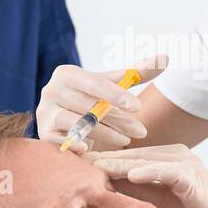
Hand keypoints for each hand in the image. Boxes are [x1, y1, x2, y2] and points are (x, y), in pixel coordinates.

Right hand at [36, 56, 167, 151]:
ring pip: (78, 124)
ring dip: (106, 134)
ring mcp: (45, 113)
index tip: (138, 107)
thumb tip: (165, 57)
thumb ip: (137, 73)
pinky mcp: (43, 134)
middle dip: (118, 119)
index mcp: (66, 73)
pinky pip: (61, 141)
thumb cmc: (92, 100)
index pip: (94, 83)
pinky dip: (76, 145)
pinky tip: (90, 150)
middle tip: (141, 131)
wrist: (66, 122)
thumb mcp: (113, 85)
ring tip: (126, 140)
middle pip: (88, 106)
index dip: (116, 95)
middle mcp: (51, 90)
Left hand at [82, 144, 207, 207]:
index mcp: (168, 156)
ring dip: (121, 163)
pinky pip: (170, 172)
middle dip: (106, 157)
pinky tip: (132, 175)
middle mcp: (178, 154)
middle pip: (135, 153)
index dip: (104, 157)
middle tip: (79, 159)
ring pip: (148, 159)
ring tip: (97, 166)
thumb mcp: (156, 198)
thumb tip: (102, 182)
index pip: (130, 154)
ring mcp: (188, 164)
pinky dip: (151, 172)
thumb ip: (134, 187)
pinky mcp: (195, 179)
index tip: (79, 162)